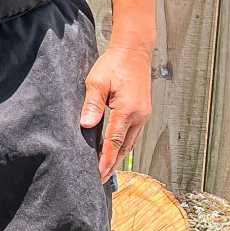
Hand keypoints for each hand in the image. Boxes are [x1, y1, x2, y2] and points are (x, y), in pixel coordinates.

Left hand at [80, 44, 151, 180]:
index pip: (114, 142)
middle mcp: (139, 116)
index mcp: (127, 110)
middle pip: (124, 148)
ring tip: (106, 169)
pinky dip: (123, 145)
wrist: (134, 49)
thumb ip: (92, 104)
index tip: (98, 175)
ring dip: (118, 156)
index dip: (105, 160)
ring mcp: (143, 114)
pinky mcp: (143, 111)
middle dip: (112, 164)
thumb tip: (86, 125)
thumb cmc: (114, 63)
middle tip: (100, 180)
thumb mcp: (96, 81)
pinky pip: (132, 134)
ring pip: (130, 142)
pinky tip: (114, 150)